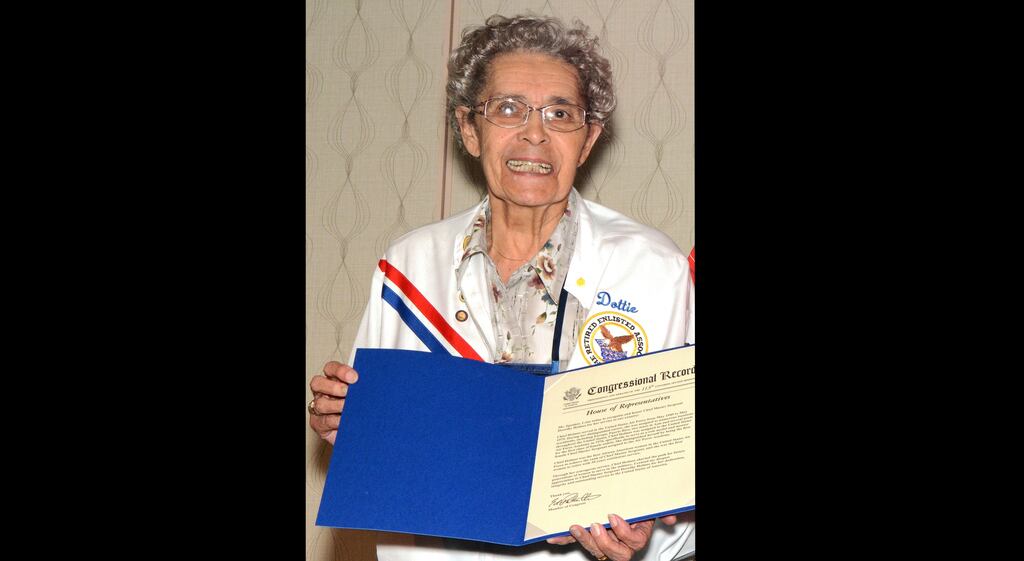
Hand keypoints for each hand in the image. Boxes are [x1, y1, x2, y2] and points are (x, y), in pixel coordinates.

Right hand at [308, 361, 358, 444]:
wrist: (360, 431)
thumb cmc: (362, 408)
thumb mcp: (363, 394)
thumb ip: (363, 386)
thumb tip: (375, 381)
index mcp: (333, 379)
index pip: (331, 368)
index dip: (341, 371)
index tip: (355, 377)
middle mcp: (323, 392)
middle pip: (317, 383)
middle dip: (333, 387)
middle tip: (347, 392)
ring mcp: (319, 408)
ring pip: (320, 404)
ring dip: (336, 405)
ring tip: (348, 408)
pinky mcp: (319, 424)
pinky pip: (325, 421)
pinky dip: (337, 421)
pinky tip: (346, 421)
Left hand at [547, 513, 666, 560]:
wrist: (623, 504)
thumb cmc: (636, 506)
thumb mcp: (650, 505)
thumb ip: (659, 509)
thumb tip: (671, 517)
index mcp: (635, 535)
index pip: (633, 541)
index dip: (624, 532)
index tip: (614, 517)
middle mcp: (620, 542)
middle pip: (614, 552)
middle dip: (604, 541)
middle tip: (595, 525)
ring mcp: (602, 542)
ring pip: (595, 550)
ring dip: (584, 540)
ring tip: (575, 527)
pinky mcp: (586, 538)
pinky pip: (576, 542)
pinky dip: (564, 539)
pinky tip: (554, 536)